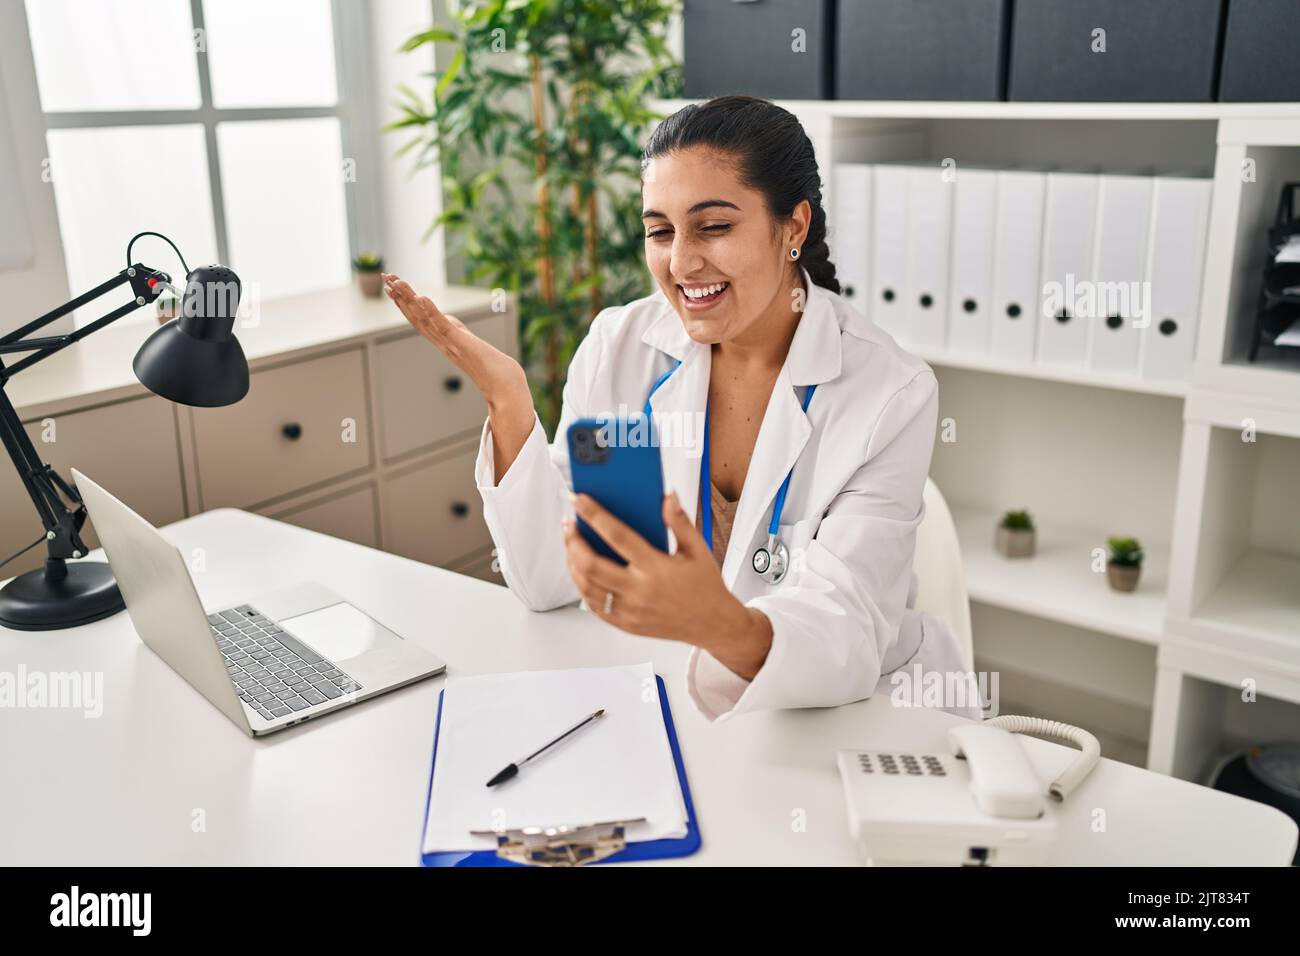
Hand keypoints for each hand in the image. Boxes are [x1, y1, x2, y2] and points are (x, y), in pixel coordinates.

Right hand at [382, 273, 526, 402]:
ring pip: (423, 319)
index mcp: (442, 341)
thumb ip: (456, 332)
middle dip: (399, 296)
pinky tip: (422, 297)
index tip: (391, 286)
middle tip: (385, 277)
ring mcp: (449, 343)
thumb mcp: (468, 343)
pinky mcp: (460, 342)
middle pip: (415, 316)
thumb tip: (450, 323)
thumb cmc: (490, 368)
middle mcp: (441, 342)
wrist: (503, 384)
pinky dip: (431, 312)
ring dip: (408, 299)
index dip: (403, 303)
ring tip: (396, 282)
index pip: (418, 319)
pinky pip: (442, 326)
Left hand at [561, 490, 773, 678]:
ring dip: (573, 563)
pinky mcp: (625, 624)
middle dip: (573, 541)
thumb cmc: (705, 585)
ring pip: (587, 586)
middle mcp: (640, 592)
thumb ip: (679, 521)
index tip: (579, 500)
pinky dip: (582, 586)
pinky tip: (580, 570)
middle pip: (592, 565)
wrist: (714, 624)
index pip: (617, 536)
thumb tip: (667, 496)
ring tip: (571, 545)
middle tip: (568, 524)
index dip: (594, 516)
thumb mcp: (698, 549)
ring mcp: (630, 611)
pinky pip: (593, 605)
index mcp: (657, 568)